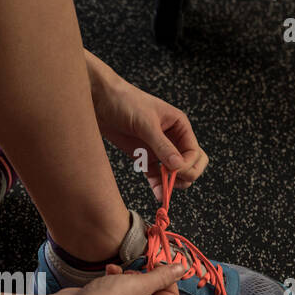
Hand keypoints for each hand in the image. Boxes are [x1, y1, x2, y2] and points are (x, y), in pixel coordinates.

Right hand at [74, 262, 183, 294]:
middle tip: (135, 268)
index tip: (157, 263)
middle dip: (145, 275)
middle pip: (153, 291)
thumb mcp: (139, 284)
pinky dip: (115, 279)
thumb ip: (162, 275)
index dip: (167, 277)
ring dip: (128, 275)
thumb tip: (183, 269)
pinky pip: (119, 290)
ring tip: (119, 271)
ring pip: (135, 288)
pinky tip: (108, 272)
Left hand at [87, 57, 208, 195]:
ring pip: (175, 172)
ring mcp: (158, 149)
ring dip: (173, 183)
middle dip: (186, 175)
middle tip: (173, 181)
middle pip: (191, 163)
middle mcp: (172, 139)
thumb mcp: (146, 123)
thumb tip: (178, 166)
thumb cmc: (125, 102)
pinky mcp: (144, 157)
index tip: (176, 171)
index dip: (188, 165)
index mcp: (179, 126)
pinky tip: (158, 194)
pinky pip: (157, 176)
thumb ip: (162, 145)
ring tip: (163, 190)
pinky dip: (159, 186)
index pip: (194, 152)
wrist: (100, 101)